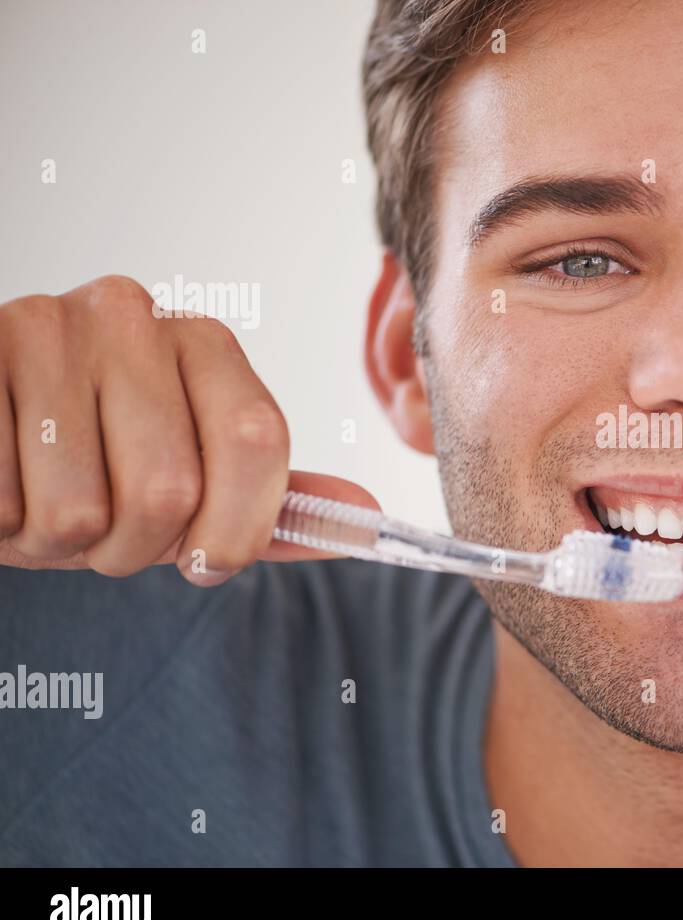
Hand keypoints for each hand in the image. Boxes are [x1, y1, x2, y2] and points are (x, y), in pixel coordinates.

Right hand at [0, 275, 377, 584]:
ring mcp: (41, 327)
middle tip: (101, 532)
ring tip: (42, 505)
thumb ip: (268, 501)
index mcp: (203, 342)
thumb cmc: (88, 465)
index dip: (236, 529)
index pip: (258, 442)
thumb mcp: (186, 482)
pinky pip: (1, 500)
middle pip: (168, 490)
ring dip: (57, 544)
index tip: (205, 559)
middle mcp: (130, 317)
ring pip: (78, 511)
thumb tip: (367, 516)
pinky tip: (1, 488)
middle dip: (133, 549)